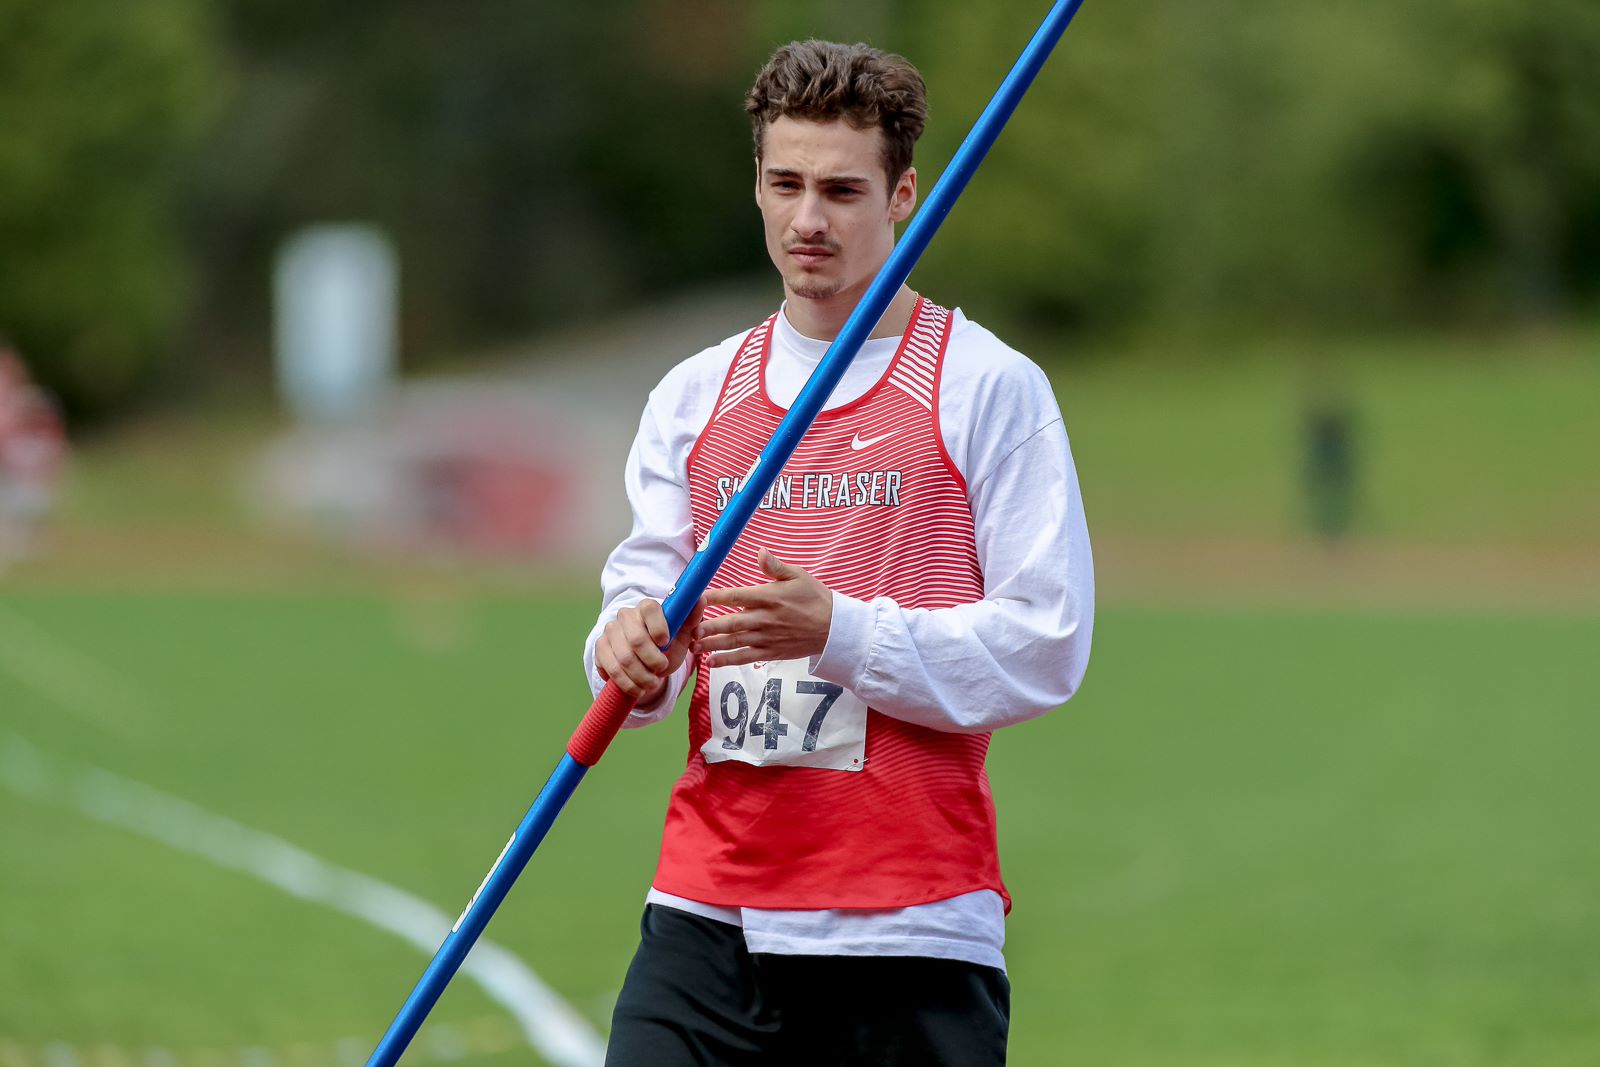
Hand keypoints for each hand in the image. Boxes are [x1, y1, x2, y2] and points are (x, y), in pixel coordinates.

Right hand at [596, 595, 704, 703]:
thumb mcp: (683, 636)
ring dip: (641, 677)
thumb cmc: (667, 647)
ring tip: (652, 684)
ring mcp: (610, 631)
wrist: (647, 663)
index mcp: (647, 607)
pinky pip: (611, 670)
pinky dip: (627, 684)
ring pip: (624, 659)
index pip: (649, 609)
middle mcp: (625, 615)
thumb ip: (691, 620)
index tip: (666, 643)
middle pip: (636, 640)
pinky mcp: (600, 648)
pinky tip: (637, 688)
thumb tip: (700, 599)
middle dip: (653, 661)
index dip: (658, 628)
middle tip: (662, 670)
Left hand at [696, 549, 833, 667]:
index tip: (696, 596)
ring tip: (693, 646)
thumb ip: (775, 567)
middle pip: (731, 623)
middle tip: (688, 629)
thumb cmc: (815, 598)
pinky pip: (744, 658)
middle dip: (708, 626)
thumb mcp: (798, 576)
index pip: (736, 596)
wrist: (834, 629)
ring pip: (734, 642)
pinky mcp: (770, 653)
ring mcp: (766, 638)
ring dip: (712, 644)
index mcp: (769, 597)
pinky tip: (710, 661)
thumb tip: (760, 552)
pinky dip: (727, 660)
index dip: (715, 596)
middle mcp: (764, 618)